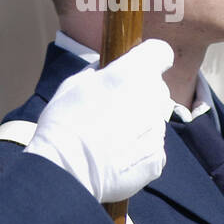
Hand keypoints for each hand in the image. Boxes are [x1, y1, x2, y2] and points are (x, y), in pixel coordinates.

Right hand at [27, 39, 173, 202]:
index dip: (151, 59)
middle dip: (140, 95)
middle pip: (156, 89)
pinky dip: (139, 151)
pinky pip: (152, 148)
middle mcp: (152, 98)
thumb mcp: (73, 85)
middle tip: (113, 110)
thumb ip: (99, 74)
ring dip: (139, 125)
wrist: (66, 170)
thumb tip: (105, 73)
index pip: (160, 52)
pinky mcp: (157, 158)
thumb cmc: (63, 124)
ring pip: (154, 120)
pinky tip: (116, 157)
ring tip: (109, 139)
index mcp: (132, 73)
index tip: (141, 68)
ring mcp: (157, 130)